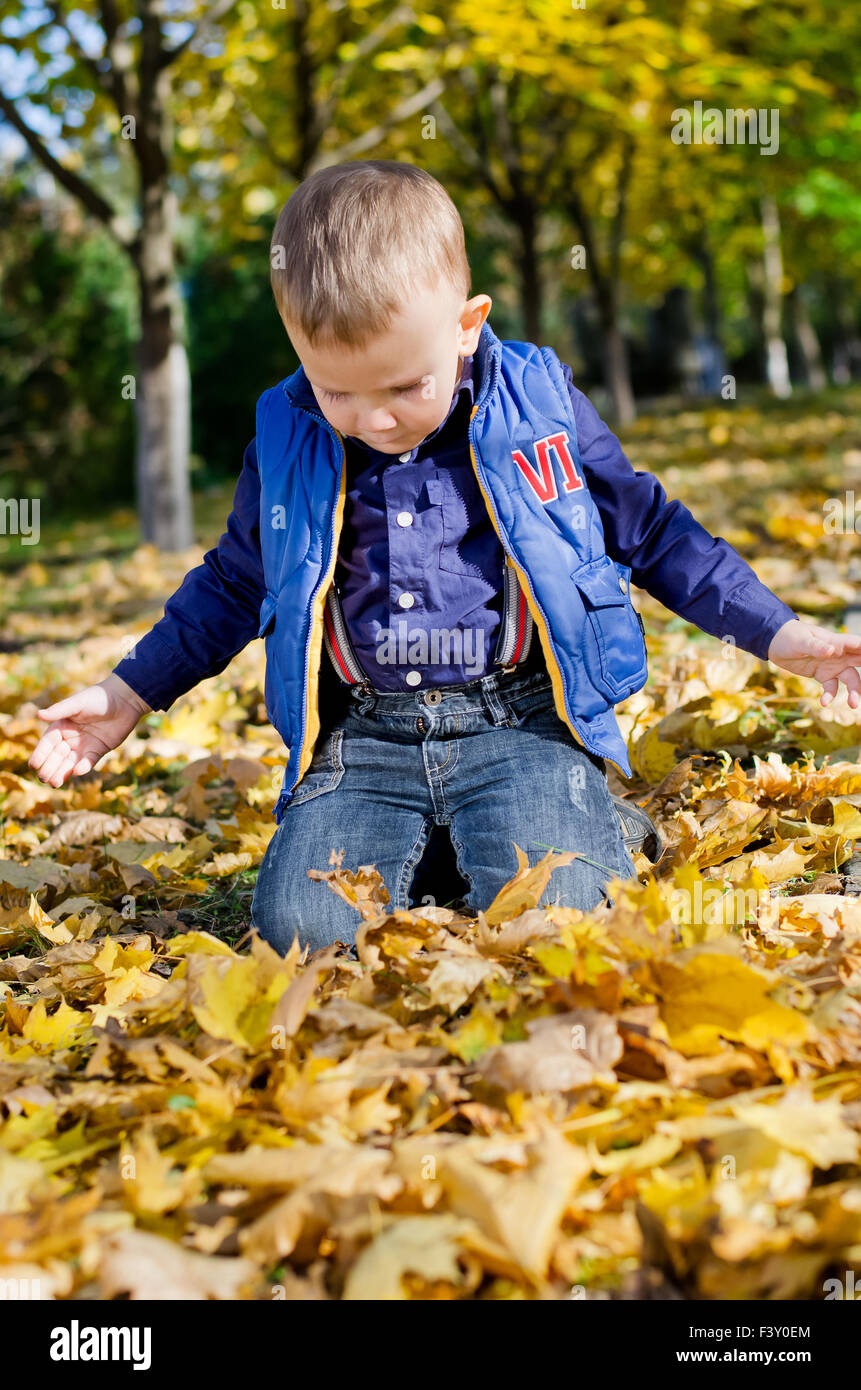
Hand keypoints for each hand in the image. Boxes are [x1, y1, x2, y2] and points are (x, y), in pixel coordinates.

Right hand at [26, 674, 151, 787]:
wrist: (125, 700)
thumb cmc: (98, 697)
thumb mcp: (78, 703)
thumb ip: (59, 710)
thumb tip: (38, 714)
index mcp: (62, 726)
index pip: (48, 743)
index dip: (40, 754)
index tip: (34, 765)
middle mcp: (71, 737)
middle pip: (57, 756)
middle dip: (49, 768)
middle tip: (43, 779)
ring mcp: (84, 745)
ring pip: (70, 762)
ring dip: (62, 772)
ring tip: (54, 784)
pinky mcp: (99, 750)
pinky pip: (89, 761)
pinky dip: (83, 767)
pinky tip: (77, 771)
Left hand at [767, 619, 860, 708]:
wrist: (774, 642)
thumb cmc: (790, 636)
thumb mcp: (801, 641)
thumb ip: (816, 647)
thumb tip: (830, 651)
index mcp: (838, 642)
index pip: (860, 646)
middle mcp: (839, 654)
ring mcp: (832, 665)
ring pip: (850, 680)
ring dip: (854, 692)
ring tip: (852, 705)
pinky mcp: (823, 675)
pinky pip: (831, 688)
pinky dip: (830, 696)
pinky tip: (824, 703)